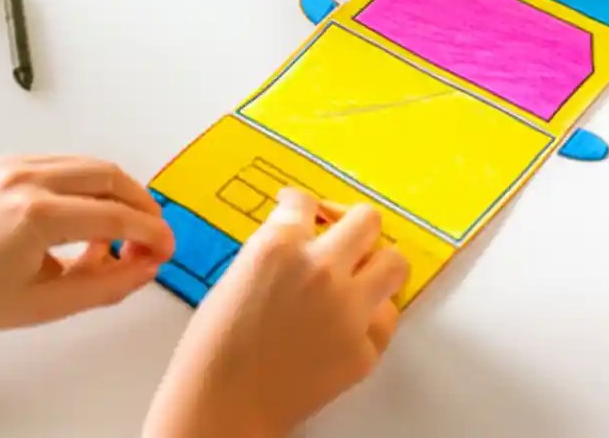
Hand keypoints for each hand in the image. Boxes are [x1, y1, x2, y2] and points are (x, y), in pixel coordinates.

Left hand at [0, 156, 172, 433]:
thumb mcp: (49, 303)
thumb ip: (108, 285)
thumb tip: (148, 267)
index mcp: (36, 215)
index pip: (116, 216)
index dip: (152, 234)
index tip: (166, 251)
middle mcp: (27, 179)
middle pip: (110, 176)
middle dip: (141, 205)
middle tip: (152, 236)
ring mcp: (12, 165)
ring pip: (89, 165)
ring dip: (115, 195)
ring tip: (116, 235)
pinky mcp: (4, 163)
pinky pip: (62, 165)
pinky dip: (85, 186)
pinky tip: (84, 220)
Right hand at [145, 189, 407, 437]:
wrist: (221, 407)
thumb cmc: (214, 350)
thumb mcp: (234, 277)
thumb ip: (274, 251)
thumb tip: (299, 237)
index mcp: (279, 246)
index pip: (306, 202)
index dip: (302, 204)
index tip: (305, 209)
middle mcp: (321, 270)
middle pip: (366, 219)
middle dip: (351, 223)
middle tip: (343, 234)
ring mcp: (349, 309)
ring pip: (394, 262)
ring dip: (376, 264)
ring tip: (360, 275)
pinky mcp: (365, 348)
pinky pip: (386, 318)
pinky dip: (371, 317)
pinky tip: (350, 322)